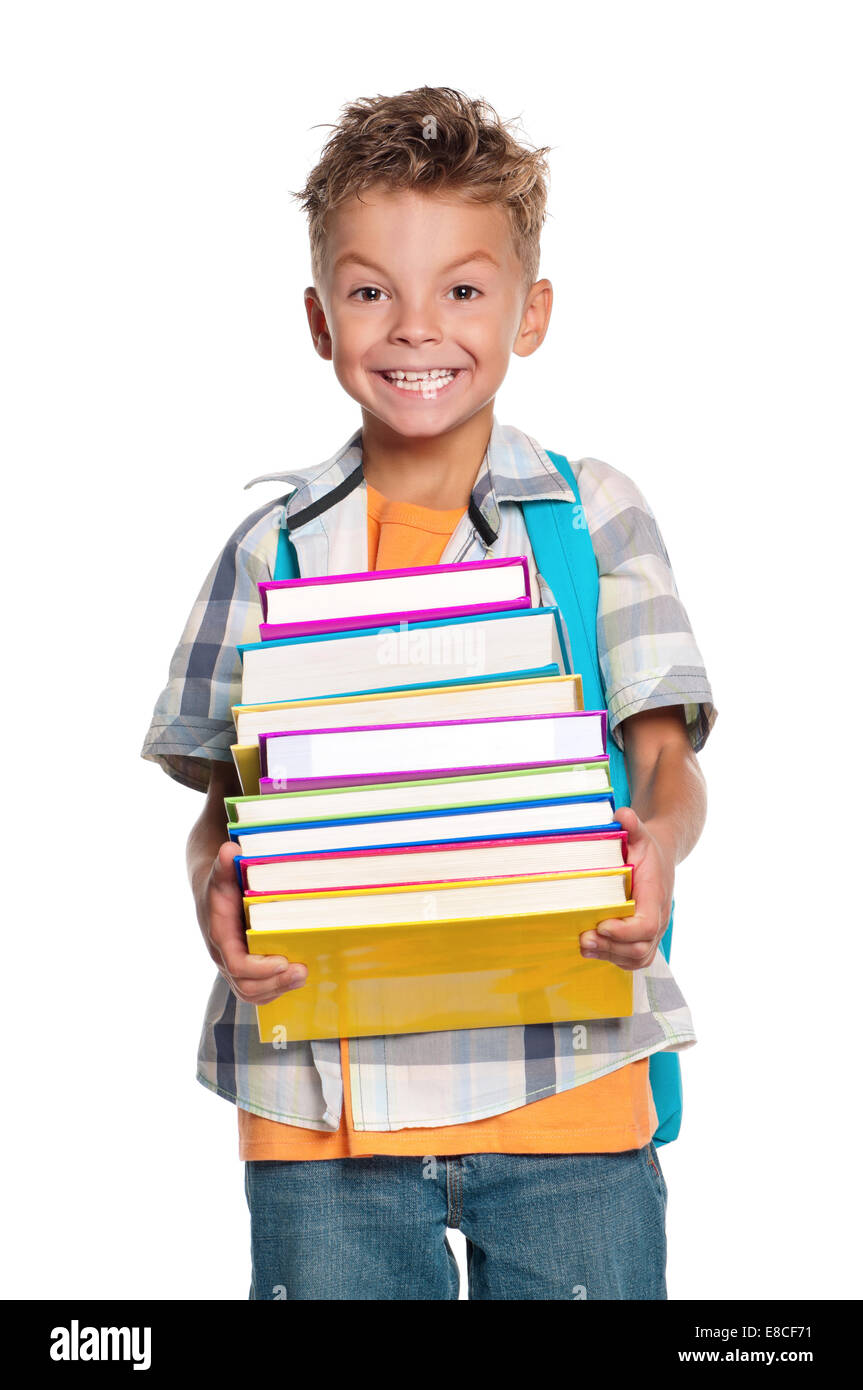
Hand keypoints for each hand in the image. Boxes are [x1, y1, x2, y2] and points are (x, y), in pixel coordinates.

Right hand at [197, 841, 307, 1003]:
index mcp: (220, 936)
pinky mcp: (244, 967)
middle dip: (275, 983)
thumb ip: (225, 865)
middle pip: (246, 985)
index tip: (285, 962)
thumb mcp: (221, 873)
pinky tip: (294, 978)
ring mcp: (233, 964)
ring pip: (251, 992)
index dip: (261, 969)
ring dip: (278, 989)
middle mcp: (224, 956)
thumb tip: (229, 850)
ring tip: (303, 975)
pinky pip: (256, 990)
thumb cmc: (220, 883)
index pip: (237, 964)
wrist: (210, 890)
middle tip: (303, 971)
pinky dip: (275, 989)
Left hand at [580, 806, 673, 971]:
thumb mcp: (640, 833)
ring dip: (610, 956)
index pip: (647, 924)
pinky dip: (614, 959)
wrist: (661, 856)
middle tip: (583, 938)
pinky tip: (593, 950)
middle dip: (611, 948)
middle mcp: (659, 917)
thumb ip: (632, 825)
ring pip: (638, 957)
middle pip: (642, 947)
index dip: (624, 932)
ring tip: (584, 945)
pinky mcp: (645, 937)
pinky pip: (635, 959)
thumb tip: (622, 816)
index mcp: (656, 895)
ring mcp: (654, 930)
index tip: (601, 926)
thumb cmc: (646, 847)